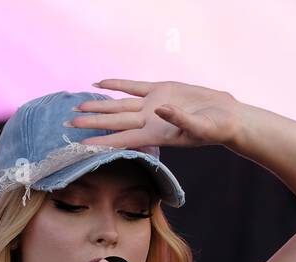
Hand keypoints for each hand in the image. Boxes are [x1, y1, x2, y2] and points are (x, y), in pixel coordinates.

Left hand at [70, 79, 242, 149]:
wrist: (226, 117)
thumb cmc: (217, 129)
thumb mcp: (201, 127)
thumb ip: (180, 120)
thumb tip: (160, 109)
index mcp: (156, 134)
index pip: (123, 139)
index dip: (102, 141)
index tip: (82, 145)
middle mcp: (149, 121)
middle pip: (114, 122)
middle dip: (92, 123)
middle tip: (68, 123)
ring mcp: (152, 105)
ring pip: (119, 105)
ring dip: (99, 106)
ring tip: (77, 106)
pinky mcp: (159, 90)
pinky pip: (132, 86)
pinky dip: (116, 84)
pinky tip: (99, 83)